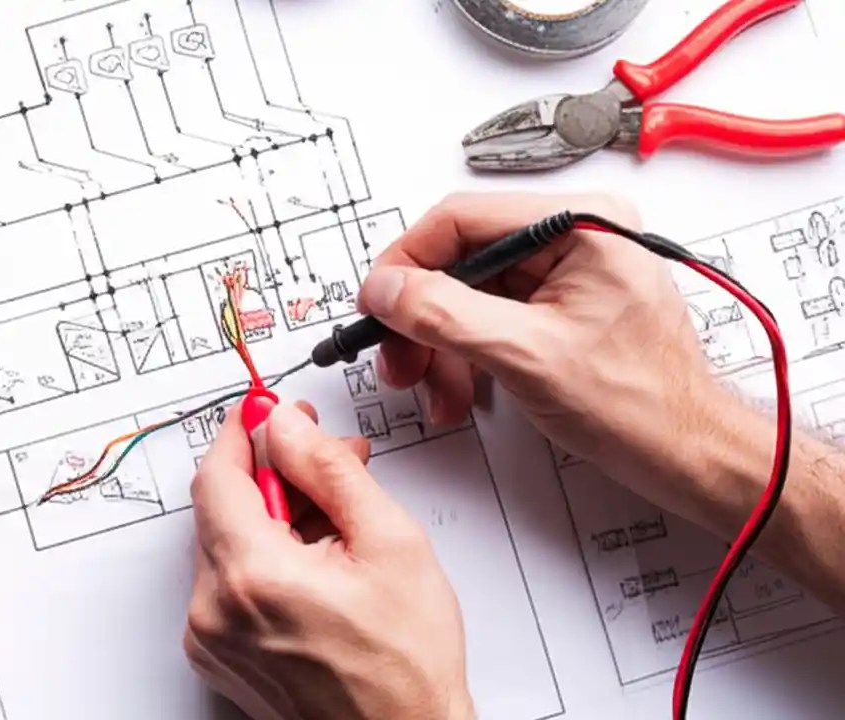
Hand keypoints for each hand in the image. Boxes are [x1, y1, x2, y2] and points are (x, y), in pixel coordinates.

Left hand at [184, 401, 473, 719]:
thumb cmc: (407, 666)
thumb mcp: (389, 543)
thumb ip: (331, 470)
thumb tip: (289, 426)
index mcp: (253, 578)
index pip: (218, 475)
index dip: (245, 434)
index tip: (268, 413)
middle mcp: (215, 611)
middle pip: (222, 508)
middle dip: (273, 474)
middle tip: (327, 461)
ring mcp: (210, 639)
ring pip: (227, 543)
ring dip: (272, 517)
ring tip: (336, 522)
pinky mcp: (217, 655)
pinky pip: (227, 583)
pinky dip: (263, 559)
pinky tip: (315, 561)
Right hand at [355, 192, 732, 527]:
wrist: (686, 454)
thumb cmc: (640, 406)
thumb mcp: (525, 355)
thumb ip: (445, 313)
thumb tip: (386, 287)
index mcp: (581, 224)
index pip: (461, 218)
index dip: (406, 262)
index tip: (376, 304)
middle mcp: (576, 235)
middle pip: (460, 259)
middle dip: (422, 317)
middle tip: (398, 361)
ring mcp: (569, 269)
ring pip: (469, 293)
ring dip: (439, 344)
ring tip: (433, 390)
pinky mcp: (561, 303)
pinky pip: (491, 316)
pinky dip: (466, 353)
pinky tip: (461, 389)